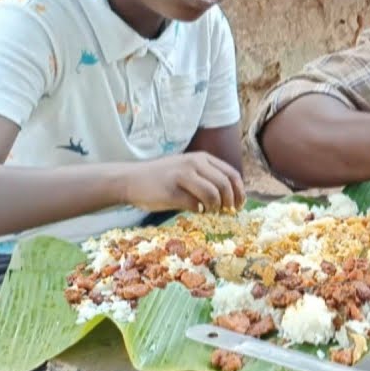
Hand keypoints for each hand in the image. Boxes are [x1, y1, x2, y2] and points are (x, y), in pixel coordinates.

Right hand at [120, 152, 245, 213]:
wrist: (130, 179)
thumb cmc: (163, 178)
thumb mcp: (188, 169)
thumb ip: (208, 178)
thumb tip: (232, 199)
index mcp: (202, 158)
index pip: (232, 174)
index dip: (239, 192)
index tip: (239, 205)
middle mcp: (193, 163)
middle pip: (225, 185)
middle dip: (230, 202)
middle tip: (227, 213)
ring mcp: (182, 176)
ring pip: (213, 195)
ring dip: (215, 208)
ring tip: (210, 212)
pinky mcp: (171, 192)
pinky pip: (195, 205)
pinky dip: (199, 212)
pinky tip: (195, 211)